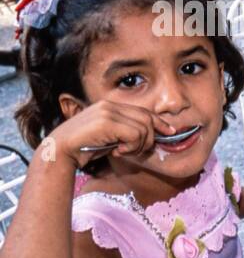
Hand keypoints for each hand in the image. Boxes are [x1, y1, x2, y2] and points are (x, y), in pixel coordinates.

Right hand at [46, 100, 167, 168]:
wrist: (60, 152)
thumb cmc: (84, 148)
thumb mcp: (110, 137)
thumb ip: (126, 132)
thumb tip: (152, 135)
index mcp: (110, 106)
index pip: (143, 111)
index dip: (159, 122)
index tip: (170, 132)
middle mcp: (109, 105)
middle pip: (147, 119)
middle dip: (150, 138)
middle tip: (135, 151)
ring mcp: (108, 112)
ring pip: (144, 128)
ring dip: (138, 146)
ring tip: (123, 151)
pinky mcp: (107, 122)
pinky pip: (136, 135)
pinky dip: (131, 147)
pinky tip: (118, 151)